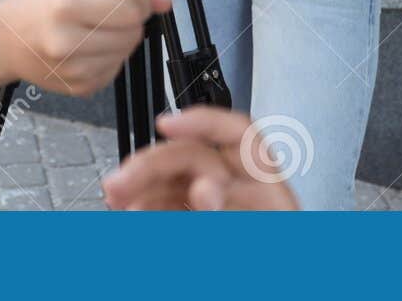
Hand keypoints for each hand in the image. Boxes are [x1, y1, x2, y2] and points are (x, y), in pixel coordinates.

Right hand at [0, 0, 171, 96]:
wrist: (9, 39)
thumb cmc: (43, 3)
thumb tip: (164, 2)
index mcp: (66, 6)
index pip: (131, 11)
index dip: (140, 2)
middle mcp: (67, 40)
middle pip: (133, 34)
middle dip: (130, 21)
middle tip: (109, 13)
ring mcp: (72, 69)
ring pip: (127, 54)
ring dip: (121, 41)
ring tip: (95, 29)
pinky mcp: (78, 88)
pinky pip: (115, 71)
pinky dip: (109, 59)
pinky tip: (88, 48)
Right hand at [101, 106, 302, 210]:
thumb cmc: (283, 282)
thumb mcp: (260, 228)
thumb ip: (230, 204)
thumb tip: (206, 186)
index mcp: (271, 192)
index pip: (238, 133)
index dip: (200, 120)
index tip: (166, 124)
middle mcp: (245, 197)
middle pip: (192, 158)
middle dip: (151, 165)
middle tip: (122, 180)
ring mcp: (221, 214)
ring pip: (172, 184)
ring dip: (140, 187)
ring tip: (117, 198)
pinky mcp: (197, 226)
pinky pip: (168, 208)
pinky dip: (146, 208)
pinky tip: (130, 211)